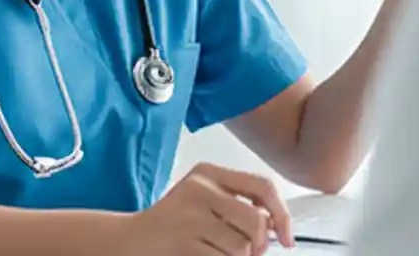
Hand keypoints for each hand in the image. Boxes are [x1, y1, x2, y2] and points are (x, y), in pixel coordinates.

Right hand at [120, 162, 294, 255]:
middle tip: (251, 253)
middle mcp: (200, 186)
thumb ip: (238, 207)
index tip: (287, 239)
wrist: (131, 241)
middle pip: (256, 220)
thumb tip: (277, 228)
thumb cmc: (175, 225)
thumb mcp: (205, 203)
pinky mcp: (182, 239)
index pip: (262, 186)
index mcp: (208, 172)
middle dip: (259, 245)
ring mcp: (189, 212)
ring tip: (214, 250)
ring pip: (241, 245)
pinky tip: (202, 254)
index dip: (282, 214)